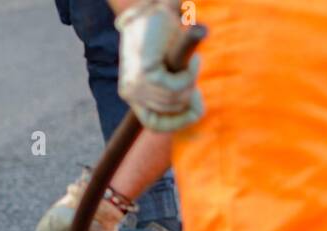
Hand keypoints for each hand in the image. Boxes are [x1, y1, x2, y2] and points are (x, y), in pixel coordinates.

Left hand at [116, 0, 203, 131]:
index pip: (155, 124)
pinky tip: (192, 59)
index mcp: (133, 94)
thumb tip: (194, 111)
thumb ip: (176, 89)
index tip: (196, 110)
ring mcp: (135, 85)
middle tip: (194, 70)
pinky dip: (191, 74)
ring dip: (192, 81)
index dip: (178, 122)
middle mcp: (130, 93)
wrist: (152, 11)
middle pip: (171, 111)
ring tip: (192, 61)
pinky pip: (176, 87)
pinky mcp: (145, 73)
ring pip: (176, 100)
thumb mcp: (170, 68)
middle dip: (190, 96)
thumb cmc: (161, 36)